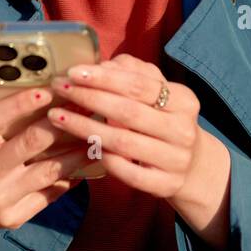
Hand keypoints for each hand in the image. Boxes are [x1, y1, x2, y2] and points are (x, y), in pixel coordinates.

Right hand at [0, 86, 85, 238]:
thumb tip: (21, 82)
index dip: (20, 103)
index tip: (46, 90)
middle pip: (30, 143)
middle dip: (62, 123)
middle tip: (85, 108)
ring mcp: (0, 197)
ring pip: (49, 171)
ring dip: (77, 153)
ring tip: (96, 137)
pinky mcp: (14, 217)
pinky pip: (50, 195)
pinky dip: (69, 179)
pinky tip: (84, 166)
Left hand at [45, 54, 231, 247]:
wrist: (193, 166)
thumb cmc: (163, 120)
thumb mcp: (157, 92)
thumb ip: (132, 73)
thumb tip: (102, 65)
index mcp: (184, 100)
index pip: (139, 85)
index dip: (104, 78)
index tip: (72, 72)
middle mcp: (183, 130)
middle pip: (128, 112)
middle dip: (89, 98)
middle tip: (59, 89)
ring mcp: (176, 161)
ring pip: (123, 142)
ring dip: (85, 128)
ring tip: (57, 116)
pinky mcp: (165, 186)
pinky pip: (127, 172)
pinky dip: (104, 158)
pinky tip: (83, 148)